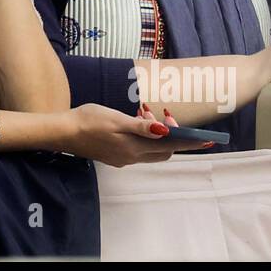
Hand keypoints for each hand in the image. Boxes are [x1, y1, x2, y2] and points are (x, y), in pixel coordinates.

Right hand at [60, 103, 206, 165]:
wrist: (62, 132)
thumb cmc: (87, 120)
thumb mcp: (115, 119)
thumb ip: (140, 127)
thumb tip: (165, 131)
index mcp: (133, 148)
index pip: (170, 146)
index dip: (190, 142)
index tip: (209, 139)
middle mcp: (131, 157)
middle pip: (163, 150)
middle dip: (171, 133)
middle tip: (163, 112)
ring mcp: (122, 158)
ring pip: (150, 149)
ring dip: (155, 132)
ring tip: (144, 111)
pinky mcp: (114, 155)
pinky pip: (138, 147)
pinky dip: (143, 135)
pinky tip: (133, 120)